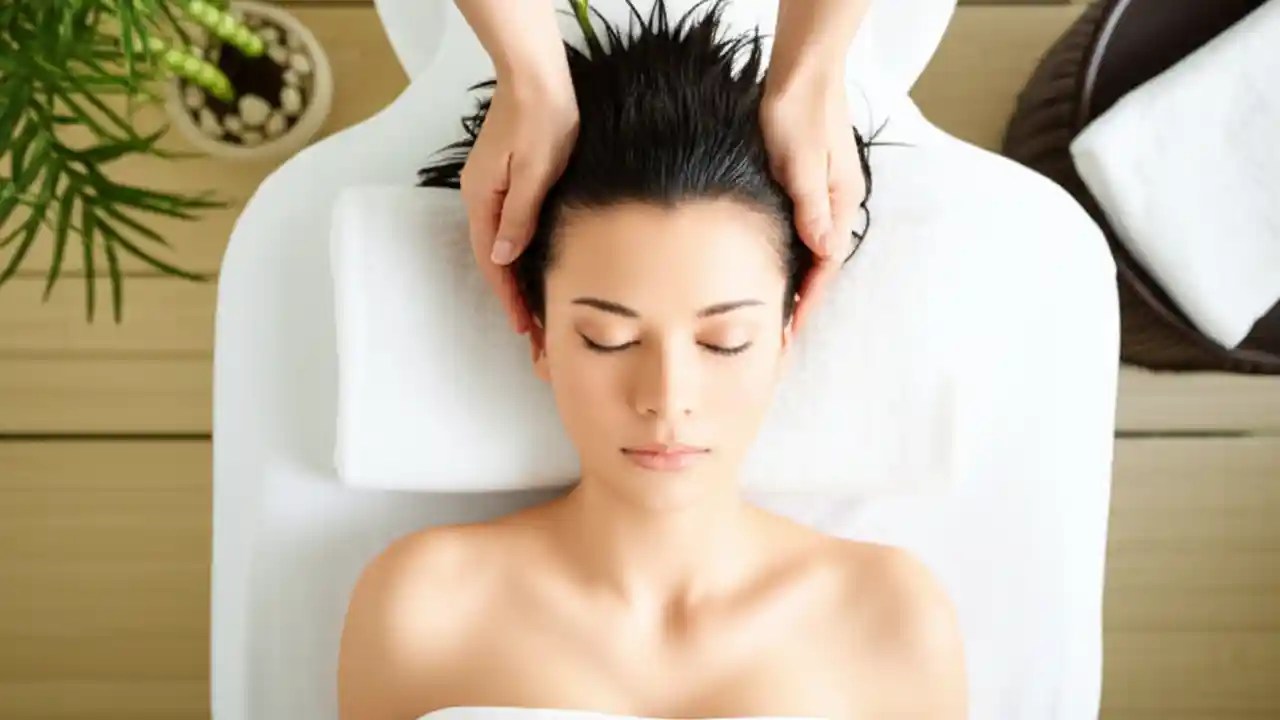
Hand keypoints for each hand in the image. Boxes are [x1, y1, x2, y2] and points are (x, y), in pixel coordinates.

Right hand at [460, 68, 578, 333]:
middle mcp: (479, 197)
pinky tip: (530, 269)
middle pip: (492, 260)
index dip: (508, 297)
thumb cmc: (542, 118)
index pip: (492, 262)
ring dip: (514, 280)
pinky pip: (505, 228)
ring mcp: (489, 189)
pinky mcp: (503, 181)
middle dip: (511, 298)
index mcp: (482, 198)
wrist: (536, 77)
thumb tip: (502, 258)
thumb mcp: (535, 171)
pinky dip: (517, 255)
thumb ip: (519, 216)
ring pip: (499, 246)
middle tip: (533, 333)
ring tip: (533, 312)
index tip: (524, 327)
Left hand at [760, 69, 866, 335]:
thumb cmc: (799, 112)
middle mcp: (839, 201)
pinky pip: (805, 228)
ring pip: (814, 246)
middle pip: (824, 260)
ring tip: (779, 308)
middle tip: (782, 330)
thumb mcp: (801, 162)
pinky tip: (777, 264)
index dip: (810, 297)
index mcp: (842, 201)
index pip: (828, 262)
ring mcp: (826, 192)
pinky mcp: (810, 182)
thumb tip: (823, 250)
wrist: (801, 71)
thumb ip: (810, 207)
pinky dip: (793, 252)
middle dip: (806, 295)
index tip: (792, 327)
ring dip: (800, 276)